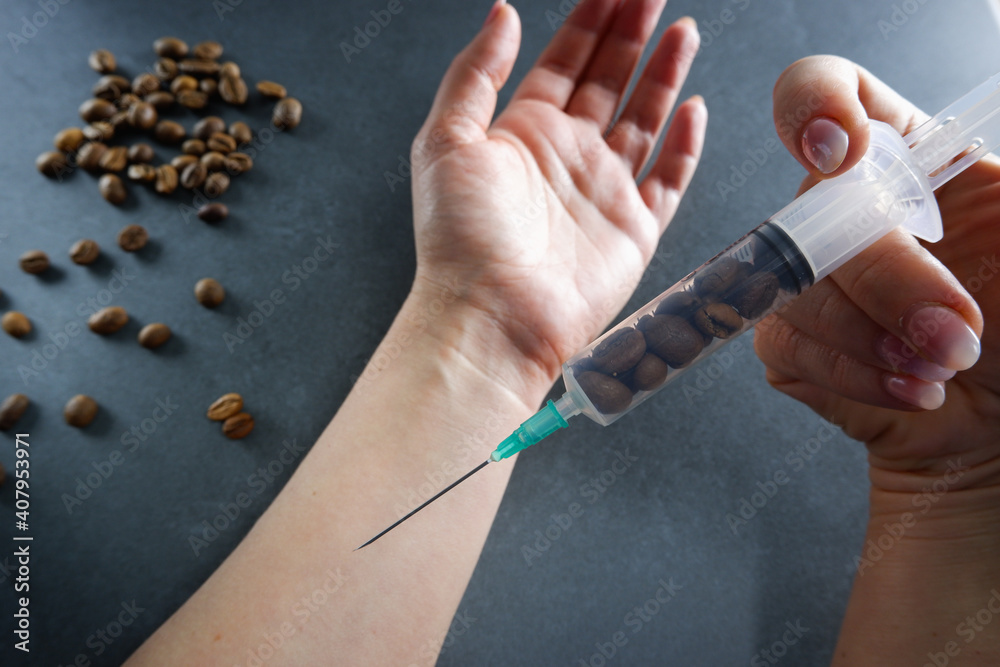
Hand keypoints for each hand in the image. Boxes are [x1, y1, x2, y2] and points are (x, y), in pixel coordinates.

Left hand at [408, 0, 704, 392]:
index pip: (564, 61)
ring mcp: (603, 192)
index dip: (590, 19)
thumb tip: (502, 12)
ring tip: (683, 29)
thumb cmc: (459, 239)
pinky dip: (685, 145)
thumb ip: (475, 73)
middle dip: (632, 33)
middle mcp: (565, 157)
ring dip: (664, 75)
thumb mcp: (446, 141)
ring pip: (643, 119)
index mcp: (521, 133)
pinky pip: (668, 179)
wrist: (490, 317)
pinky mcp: (633, 230)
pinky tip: (694, 107)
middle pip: (608, 80)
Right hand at [757, 56, 999, 494]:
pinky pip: (790, 345)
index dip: (815, 106)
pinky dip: (854, 376)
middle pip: (815, 211)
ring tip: (942, 370)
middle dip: (887, 281)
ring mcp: (808, 274)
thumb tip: (983, 172)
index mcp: (906, 161)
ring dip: (876, 340)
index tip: (846, 154)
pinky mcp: (789, 336)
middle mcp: (845, 209)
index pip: (828, 92)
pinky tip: (908, 391)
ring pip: (799, 288)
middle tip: (958, 338)